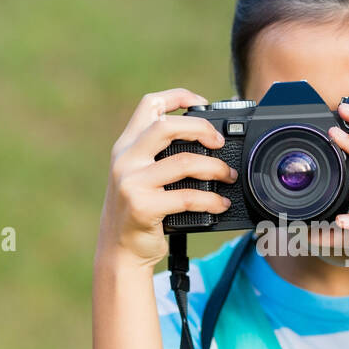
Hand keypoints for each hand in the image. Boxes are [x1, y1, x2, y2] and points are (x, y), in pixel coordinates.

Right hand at [97, 88, 236, 267]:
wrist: (119, 252)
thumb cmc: (138, 213)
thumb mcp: (138, 176)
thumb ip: (157, 155)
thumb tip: (207, 140)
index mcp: (126, 146)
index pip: (149, 105)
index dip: (178, 96)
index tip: (202, 103)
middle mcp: (125, 159)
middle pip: (167, 126)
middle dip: (201, 129)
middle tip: (220, 142)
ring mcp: (132, 183)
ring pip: (184, 162)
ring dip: (216, 168)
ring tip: (229, 176)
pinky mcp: (142, 207)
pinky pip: (187, 197)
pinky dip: (211, 199)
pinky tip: (221, 203)